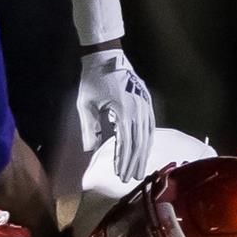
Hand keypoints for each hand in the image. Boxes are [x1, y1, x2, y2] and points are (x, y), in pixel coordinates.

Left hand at [77, 46, 153, 177]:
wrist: (107, 56)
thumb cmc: (93, 79)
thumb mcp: (86, 103)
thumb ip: (89, 127)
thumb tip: (90, 149)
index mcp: (123, 111)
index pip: (125, 143)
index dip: (123, 161)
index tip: (120, 175)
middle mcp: (138, 110)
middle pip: (139, 143)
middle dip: (134, 162)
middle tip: (130, 179)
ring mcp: (145, 105)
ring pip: (147, 136)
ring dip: (143, 155)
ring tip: (138, 170)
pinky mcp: (147, 101)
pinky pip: (150, 126)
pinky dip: (147, 141)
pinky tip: (144, 151)